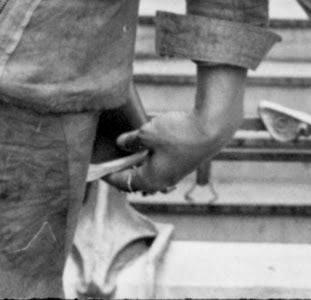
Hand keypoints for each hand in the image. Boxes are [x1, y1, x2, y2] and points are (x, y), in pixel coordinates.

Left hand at [105, 109, 232, 193]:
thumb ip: (131, 140)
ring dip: (141, 161)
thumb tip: (121, 143)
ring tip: (132, 148)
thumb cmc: (179, 134)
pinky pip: (163, 163)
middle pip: (137, 179)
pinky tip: (152, 142)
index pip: (123, 182)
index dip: (109, 175)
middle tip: (114, 158)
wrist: (212, 128)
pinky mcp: (185, 162)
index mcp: (150, 180)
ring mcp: (175, 172)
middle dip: (125, 169)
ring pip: (151, 171)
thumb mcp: (148, 133)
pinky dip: (154, 156)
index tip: (98, 171)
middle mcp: (163, 181)